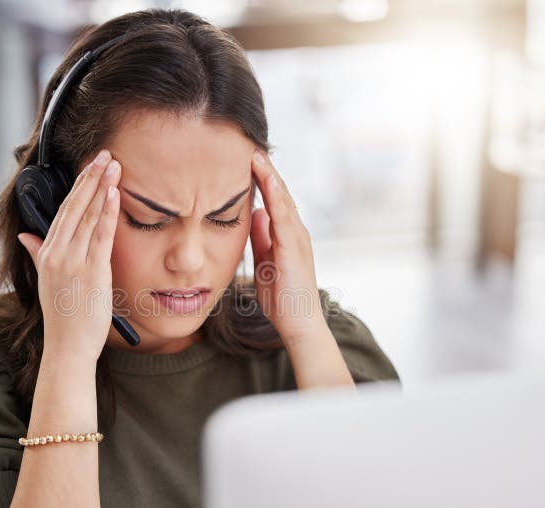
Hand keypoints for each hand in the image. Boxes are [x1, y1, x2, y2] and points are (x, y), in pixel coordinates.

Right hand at [17, 149, 120, 362]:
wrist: (68, 346)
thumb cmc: (63, 317)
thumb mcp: (47, 281)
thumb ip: (38, 254)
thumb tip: (26, 236)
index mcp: (46, 254)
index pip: (63, 212)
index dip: (78, 187)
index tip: (90, 168)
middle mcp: (57, 253)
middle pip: (74, 207)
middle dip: (89, 178)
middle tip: (103, 155)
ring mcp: (73, 261)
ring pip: (87, 216)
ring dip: (101, 187)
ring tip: (112, 165)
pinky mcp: (91, 271)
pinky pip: (100, 235)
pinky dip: (107, 212)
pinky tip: (114, 193)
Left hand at [250, 149, 323, 344]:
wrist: (297, 323)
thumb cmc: (282, 297)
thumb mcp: (265, 261)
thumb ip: (262, 238)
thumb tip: (255, 215)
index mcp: (287, 235)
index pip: (274, 200)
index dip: (262, 180)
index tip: (247, 160)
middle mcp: (295, 232)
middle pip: (280, 193)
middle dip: (265, 170)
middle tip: (249, 147)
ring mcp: (297, 238)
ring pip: (283, 199)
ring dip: (269, 175)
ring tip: (255, 154)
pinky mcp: (294, 247)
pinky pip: (284, 214)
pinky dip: (275, 194)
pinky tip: (266, 178)